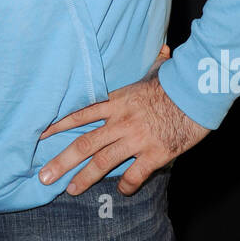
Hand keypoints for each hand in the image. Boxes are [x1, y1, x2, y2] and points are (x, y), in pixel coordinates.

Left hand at [37, 44, 209, 195]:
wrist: (199, 94)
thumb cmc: (178, 82)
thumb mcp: (159, 71)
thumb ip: (154, 64)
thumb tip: (163, 49)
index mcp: (117, 101)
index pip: (80, 114)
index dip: (59, 126)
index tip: (41, 136)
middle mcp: (121, 121)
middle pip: (84, 143)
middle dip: (62, 161)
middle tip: (44, 176)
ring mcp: (136, 138)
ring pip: (102, 162)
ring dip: (84, 178)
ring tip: (70, 189)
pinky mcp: (154, 153)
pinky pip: (134, 174)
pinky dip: (126, 185)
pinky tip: (122, 190)